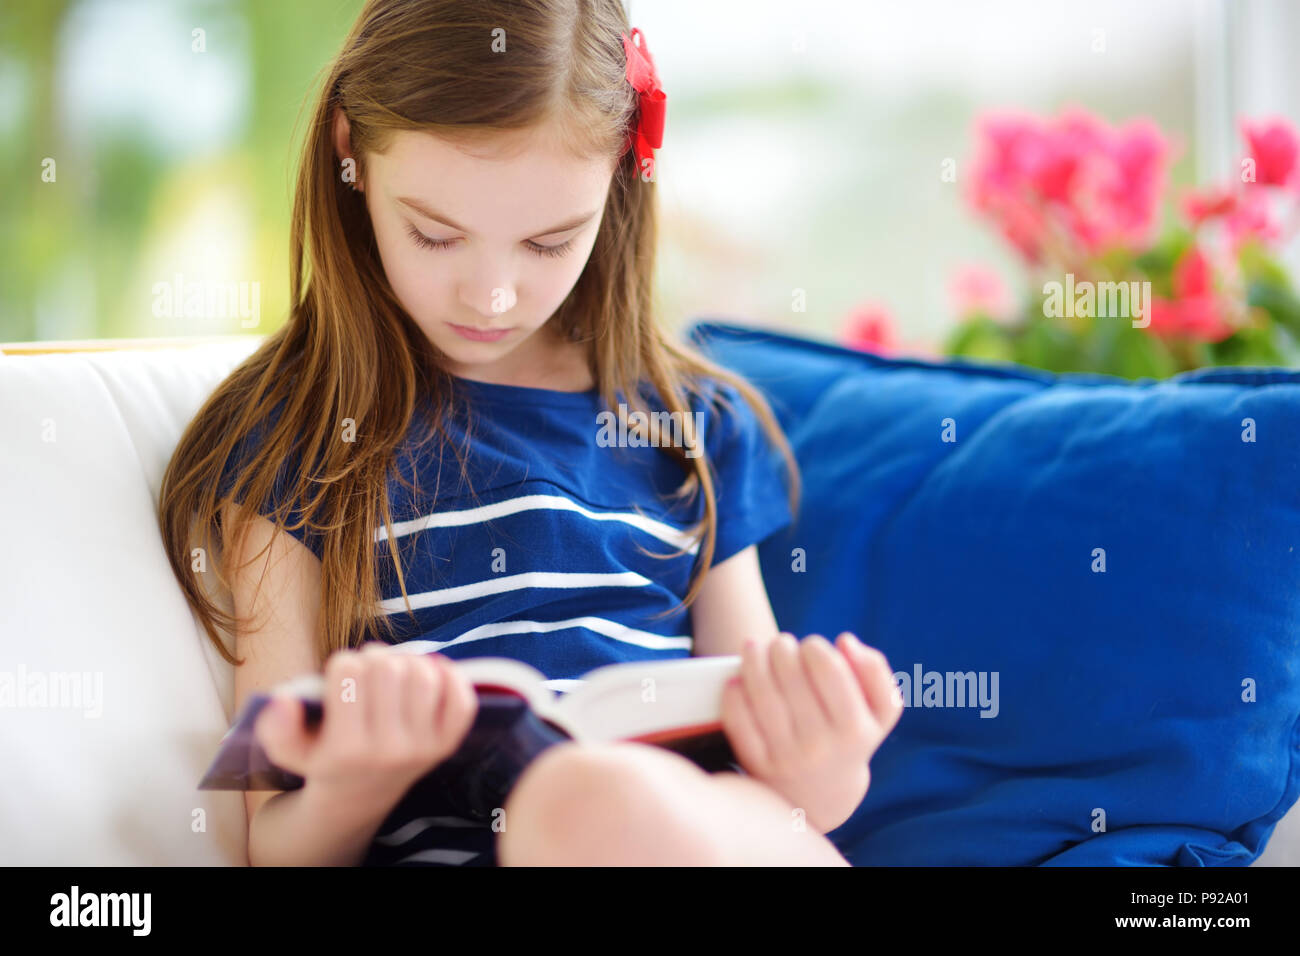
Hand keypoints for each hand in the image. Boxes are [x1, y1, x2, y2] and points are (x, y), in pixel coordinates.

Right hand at [254, 642, 477, 807]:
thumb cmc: (322, 759)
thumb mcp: (287, 749)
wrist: (357, 797)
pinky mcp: (447, 744)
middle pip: (388, 667)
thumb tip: (283, 701)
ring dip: (407, 662)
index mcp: (347, 749)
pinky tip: (428, 676)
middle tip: (366, 671)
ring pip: (424, 673)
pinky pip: (462, 698)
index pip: (349, 671)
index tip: (339, 677)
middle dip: (373, 658)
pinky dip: (449, 677)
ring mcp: (423, 748)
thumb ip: (274, 726)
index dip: (341, 663)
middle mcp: (389, 750)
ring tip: (392, 672)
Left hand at [720, 631, 902, 833]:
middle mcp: (820, 747)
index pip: (829, 670)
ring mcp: (786, 757)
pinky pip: (738, 719)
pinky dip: (733, 692)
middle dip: (782, 648)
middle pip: (791, 676)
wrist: (822, 795)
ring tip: (755, 648)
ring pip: (761, 694)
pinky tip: (738, 679)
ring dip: (753, 659)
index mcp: (854, 730)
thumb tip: (845, 642)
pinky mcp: (757, 764)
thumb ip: (874, 671)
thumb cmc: (850, 735)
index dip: (814, 647)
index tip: (809, 646)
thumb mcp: (879, 711)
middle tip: (781, 644)